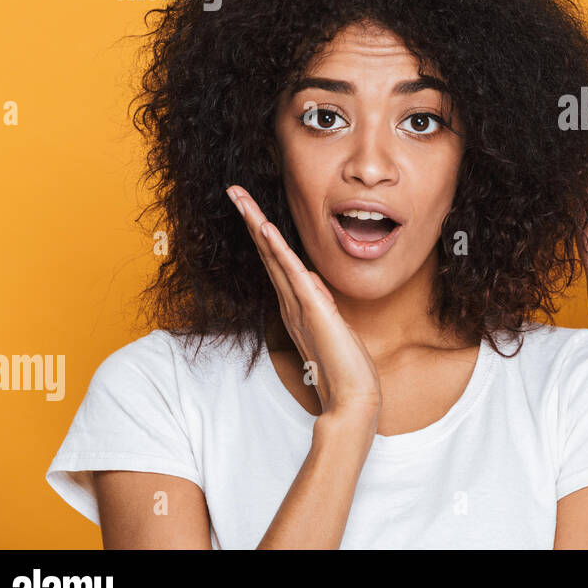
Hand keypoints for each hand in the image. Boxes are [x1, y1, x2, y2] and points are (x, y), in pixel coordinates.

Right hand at [226, 185, 381, 428]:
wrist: (352, 397)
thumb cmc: (345, 368)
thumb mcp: (333, 328)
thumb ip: (321, 306)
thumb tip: (312, 284)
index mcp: (296, 305)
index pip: (276, 261)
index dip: (262, 233)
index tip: (250, 208)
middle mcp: (292, 302)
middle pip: (267, 252)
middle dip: (251, 219)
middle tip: (234, 191)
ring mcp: (299, 305)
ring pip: (274, 257)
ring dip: (257, 225)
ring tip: (241, 199)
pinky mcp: (312, 309)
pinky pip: (291, 273)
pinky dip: (278, 250)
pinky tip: (266, 229)